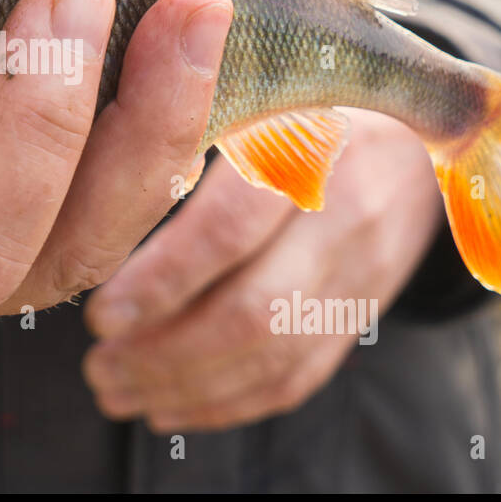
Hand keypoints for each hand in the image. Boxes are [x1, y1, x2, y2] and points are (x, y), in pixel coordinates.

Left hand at [82, 109, 443, 432]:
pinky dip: (227, 403)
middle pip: (256, 310)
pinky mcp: (362, 313)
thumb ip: (184, 132)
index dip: (164, 279)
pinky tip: (167, 406)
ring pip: (273, 355)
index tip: (100, 314)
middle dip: (164, 352)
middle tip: (96, 365)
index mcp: (306, 144)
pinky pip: (298, 376)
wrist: (410, 141)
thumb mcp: (253, 96)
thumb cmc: (297, 110)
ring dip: (185, 386)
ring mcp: (363, 272)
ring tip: (115, 390)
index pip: (233, 228)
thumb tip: (90, 188)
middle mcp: (343, 212)